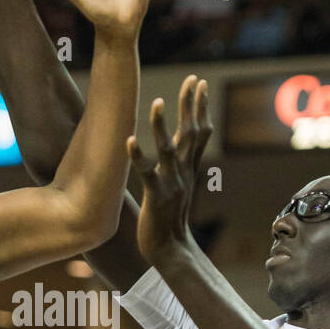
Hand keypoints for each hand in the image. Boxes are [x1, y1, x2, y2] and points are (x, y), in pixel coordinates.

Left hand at [128, 76, 211, 265]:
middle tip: (192, 79)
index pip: (200, 132)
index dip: (200, 107)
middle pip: (191, 133)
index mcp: (189, 168)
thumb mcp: (179, 185)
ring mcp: (171, 184)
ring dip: (162, 125)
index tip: (200, 83)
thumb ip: (181, 163)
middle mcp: (184, 172)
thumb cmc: (169, 217)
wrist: (171, 249)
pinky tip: (129, 140)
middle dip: (190, 105)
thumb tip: (181, 142)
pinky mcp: (155, 197)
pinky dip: (139, 157)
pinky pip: (146, 174)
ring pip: (169, 149)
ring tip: (157, 101)